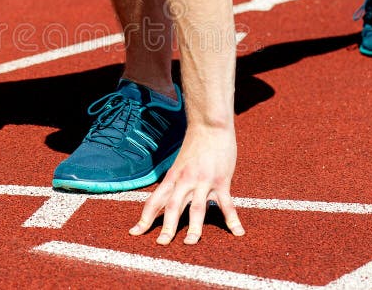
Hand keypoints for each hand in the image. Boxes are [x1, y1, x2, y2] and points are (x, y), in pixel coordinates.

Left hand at [129, 124, 243, 244]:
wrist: (210, 126)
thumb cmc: (195, 146)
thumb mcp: (179, 165)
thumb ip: (175, 183)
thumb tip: (167, 199)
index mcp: (173, 178)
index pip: (154, 201)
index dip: (144, 218)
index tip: (134, 233)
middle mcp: (185, 181)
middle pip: (173, 207)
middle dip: (166, 227)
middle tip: (161, 244)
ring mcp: (203, 182)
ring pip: (197, 208)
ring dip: (193, 227)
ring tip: (190, 243)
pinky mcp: (221, 181)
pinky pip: (226, 204)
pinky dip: (232, 219)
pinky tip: (237, 232)